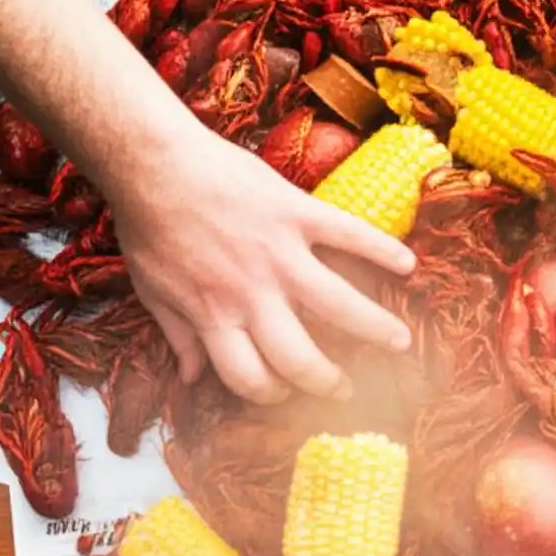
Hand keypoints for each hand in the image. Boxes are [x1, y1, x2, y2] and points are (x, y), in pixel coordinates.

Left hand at [109, 126, 415, 403]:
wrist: (153, 161)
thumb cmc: (148, 226)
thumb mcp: (151, 290)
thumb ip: (178, 337)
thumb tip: (193, 379)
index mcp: (215, 317)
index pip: (252, 379)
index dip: (273, 394)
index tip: (287, 390)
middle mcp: (253, 294)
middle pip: (300, 359)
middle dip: (330, 382)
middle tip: (348, 387)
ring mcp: (280, 254)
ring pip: (339, 305)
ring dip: (376, 329)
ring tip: (400, 343)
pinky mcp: (298, 212)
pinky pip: (349, 235)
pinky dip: (383, 250)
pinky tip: (408, 265)